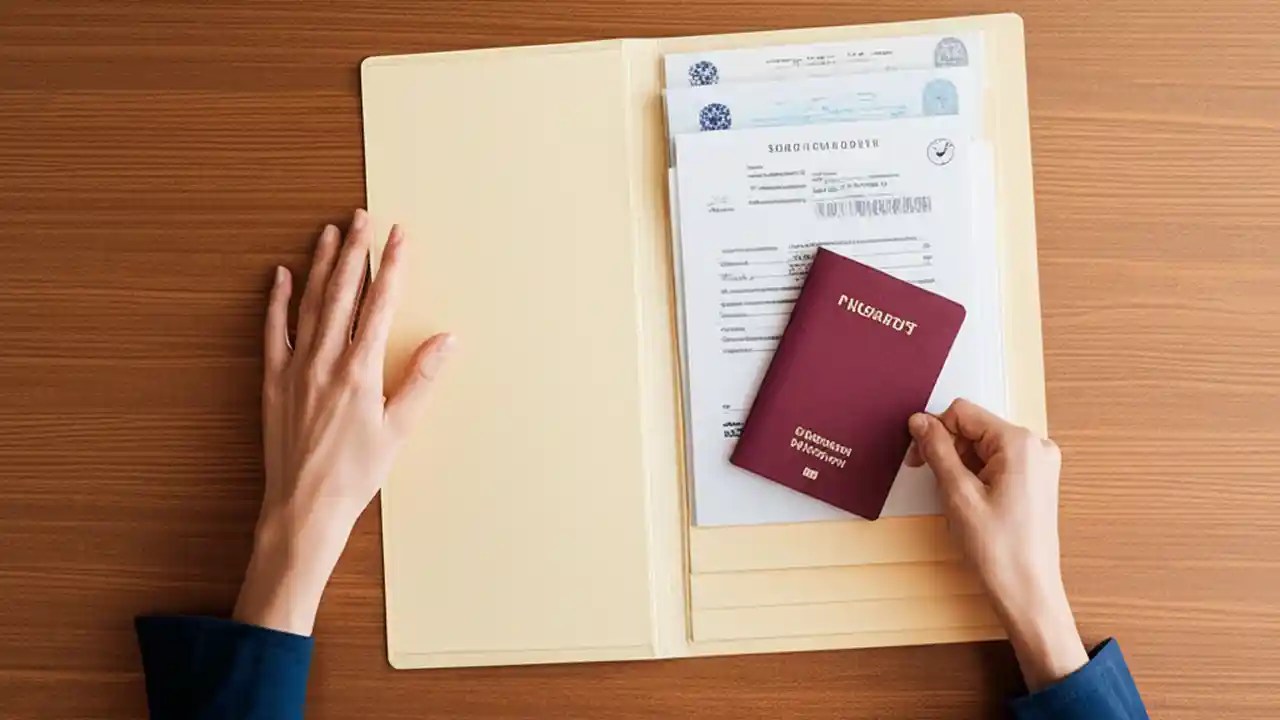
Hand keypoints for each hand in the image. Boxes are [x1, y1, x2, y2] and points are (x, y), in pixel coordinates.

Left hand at [233, 209, 452, 635]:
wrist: (304, 507)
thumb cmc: (356, 474)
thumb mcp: (399, 430)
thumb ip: (420, 380)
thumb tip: (446, 340)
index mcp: (360, 370)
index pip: (379, 304)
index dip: (392, 266)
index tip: (400, 235)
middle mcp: (325, 360)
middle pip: (342, 293)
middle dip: (355, 251)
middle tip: (362, 217)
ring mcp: (296, 368)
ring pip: (309, 304)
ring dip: (320, 265)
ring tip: (329, 233)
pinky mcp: (273, 382)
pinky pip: (274, 331)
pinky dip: (278, 302)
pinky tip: (282, 276)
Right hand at [905, 399, 1086, 690]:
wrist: (1028, 592)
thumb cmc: (1000, 551)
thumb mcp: (958, 494)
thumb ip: (937, 450)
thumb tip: (920, 421)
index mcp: (1020, 443)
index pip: (963, 413)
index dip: (934, 431)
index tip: (917, 458)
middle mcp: (1036, 447)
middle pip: (974, 427)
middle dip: (948, 449)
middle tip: (934, 482)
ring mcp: (1039, 464)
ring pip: (983, 446)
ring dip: (961, 465)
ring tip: (958, 499)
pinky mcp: (1036, 480)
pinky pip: (997, 462)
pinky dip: (976, 475)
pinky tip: (971, 501)